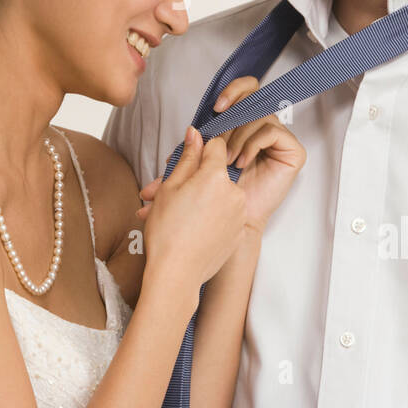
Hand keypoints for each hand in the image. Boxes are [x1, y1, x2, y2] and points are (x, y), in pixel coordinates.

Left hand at [138, 77, 305, 234]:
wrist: (229, 224)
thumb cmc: (216, 196)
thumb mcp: (196, 165)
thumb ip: (191, 148)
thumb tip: (188, 129)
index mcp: (243, 124)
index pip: (246, 89)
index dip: (232, 91)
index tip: (215, 107)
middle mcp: (262, 127)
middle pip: (255, 95)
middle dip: (232, 112)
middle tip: (219, 132)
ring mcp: (279, 139)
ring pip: (259, 114)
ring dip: (237, 136)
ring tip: (229, 159)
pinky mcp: (293, 152)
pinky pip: (271, 132)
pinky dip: (252, 145)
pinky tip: (243, 162)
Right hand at [139, 125, 246, 291]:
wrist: (177, 274)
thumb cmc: (167, 231)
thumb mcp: (170, 188)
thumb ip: (187, 157)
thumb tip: (196, 133)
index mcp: (216, 176)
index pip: (216, 145)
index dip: (200, 150)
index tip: (188, 160)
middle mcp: (234, 191)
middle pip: (219, 171)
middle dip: (200, 177)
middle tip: (175, 194)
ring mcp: (239, 213)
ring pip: (222, 193)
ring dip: (206, 197)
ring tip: (180, 214)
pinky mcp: (239, 230)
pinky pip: (226, 213)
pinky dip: (213, 215)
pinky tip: (194, 227)